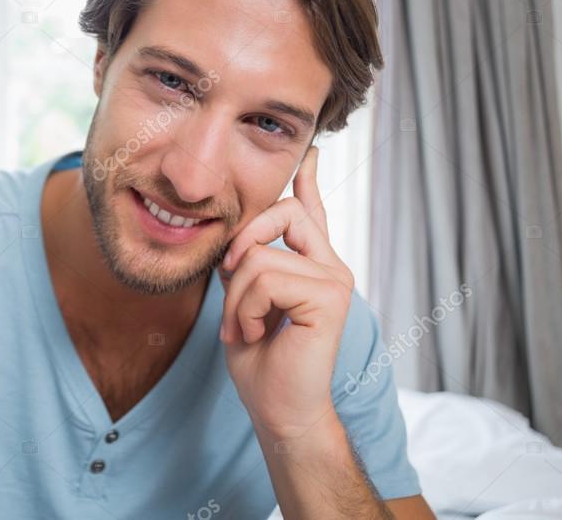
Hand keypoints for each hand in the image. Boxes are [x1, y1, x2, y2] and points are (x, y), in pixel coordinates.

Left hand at [219, 146, 353, 439]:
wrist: (278, 410)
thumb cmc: (261, 362)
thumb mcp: (243, 302)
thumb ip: (246, 265)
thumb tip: (235, 231)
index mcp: (312, 266)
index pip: (312, 213)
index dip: (308, 180)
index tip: (310, 150)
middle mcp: (330, 266)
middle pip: (282, 212)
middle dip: (242, 242)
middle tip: (228, 279)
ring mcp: (334, 278)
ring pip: (259, 255)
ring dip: (235, 298)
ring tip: (243, 328)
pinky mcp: (329, 296)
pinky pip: (265, 278)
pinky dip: (244, 310)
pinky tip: (254, 334)